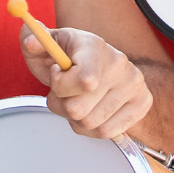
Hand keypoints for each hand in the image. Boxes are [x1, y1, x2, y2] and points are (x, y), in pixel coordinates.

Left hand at [20, 26, 151, 138]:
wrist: (95, 65)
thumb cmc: (63, 56)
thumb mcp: (43, 46)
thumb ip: (31, 40)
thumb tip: (31, 42)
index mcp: (94, 45)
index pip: (85, 81)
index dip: (61, 86)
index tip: (55, 74)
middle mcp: (120, 63)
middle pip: (79, 109)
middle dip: (61, 104)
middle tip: (62, 92)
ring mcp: (134, 84)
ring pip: (91, 124)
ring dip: (74, 118)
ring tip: (76, 100)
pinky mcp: (143, 103)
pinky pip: (107, 132)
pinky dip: (90, 128)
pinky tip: (89, 110)